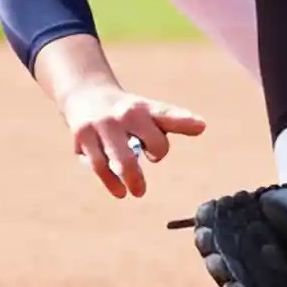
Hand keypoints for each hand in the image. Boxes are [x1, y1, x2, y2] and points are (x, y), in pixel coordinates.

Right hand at [60, 82, 205, 198]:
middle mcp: (124, 114)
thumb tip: (202, 127)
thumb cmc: (125, 109)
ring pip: (121, 159)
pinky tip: (120, 191)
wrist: (84, 94)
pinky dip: (111, 182)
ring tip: (137, 192)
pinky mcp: (83, 137)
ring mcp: (103, 125)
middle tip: (148, 176)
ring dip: (131, 178)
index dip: (180, 126)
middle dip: (156, 155)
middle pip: (149, 141)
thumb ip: (175, 121)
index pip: (166, 117)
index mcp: (143, 108)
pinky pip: (99, 165)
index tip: (188, 133)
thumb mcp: (149, 111)